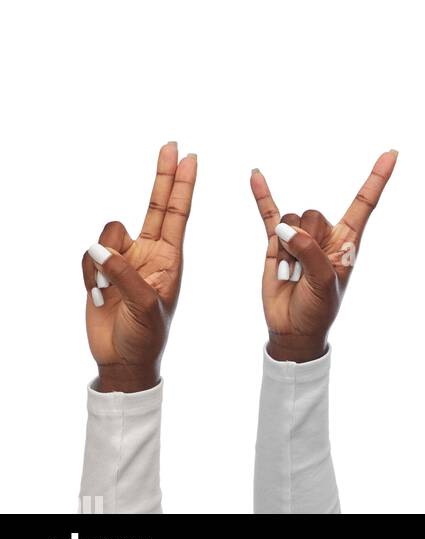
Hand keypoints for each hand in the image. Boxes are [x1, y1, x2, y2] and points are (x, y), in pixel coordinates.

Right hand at [83, 142, 196, 392]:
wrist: (121, 360)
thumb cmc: (146, 336)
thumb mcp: (146, 307)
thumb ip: (126, 275)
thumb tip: (101, 247)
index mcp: (171, 259)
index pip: (177, 214)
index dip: (182, 185)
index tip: (189, 158)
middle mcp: (149, 253)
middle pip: (154, 206)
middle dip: (163, 177)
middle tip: (172, 146)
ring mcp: (124, 260)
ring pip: (109, 234)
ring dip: (107, 262)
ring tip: (114, 292)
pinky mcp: (100, 269)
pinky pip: (89, 255)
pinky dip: (91, 274)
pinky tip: (100, 295)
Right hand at [250, 150, 397, 361]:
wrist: (293, 328)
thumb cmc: (319, 309)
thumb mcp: (325, 283)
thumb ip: (310, 253)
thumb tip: (285, 229)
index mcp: (348, 241)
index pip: (364, 203)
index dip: (377, 179)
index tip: (393, 153)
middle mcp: (325, 234)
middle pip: (313, 214)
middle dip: (304, 241)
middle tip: (305, 272)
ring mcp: (299, 236)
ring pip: (289, 220)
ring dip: (285, 248)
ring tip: (291, 272)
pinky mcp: (275, 242)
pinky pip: (268, 213)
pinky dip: (262, 194)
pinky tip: (255, 174)